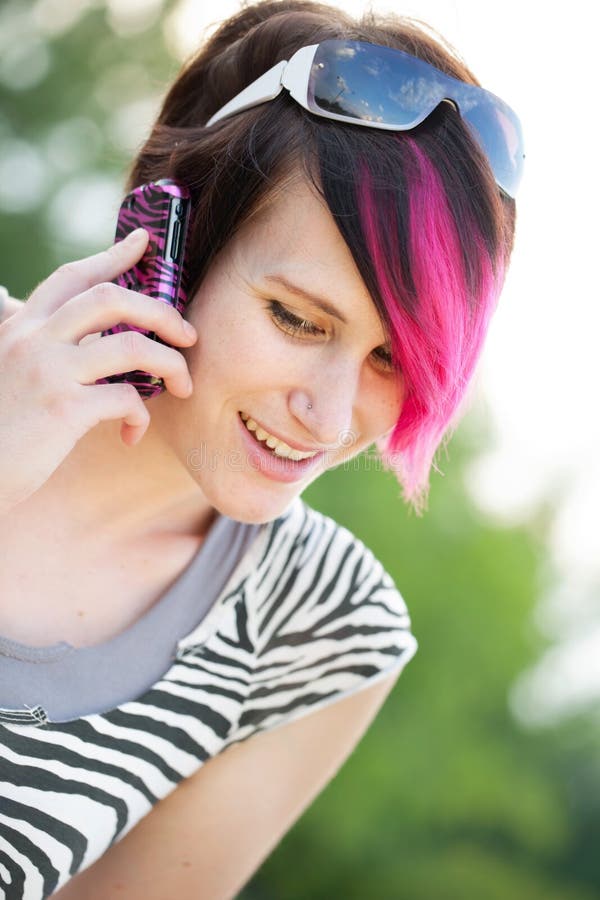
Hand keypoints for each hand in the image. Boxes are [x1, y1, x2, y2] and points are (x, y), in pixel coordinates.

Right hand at [0, 228, 196, 514]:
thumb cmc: (1, 428)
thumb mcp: (13, 372)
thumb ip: (45, 347)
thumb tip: (87, 337)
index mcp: (23, 326)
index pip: (73, 276)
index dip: (113, 256)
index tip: (144, 241)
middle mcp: (34, 339)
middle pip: (113, 298)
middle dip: (163, 312)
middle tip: (189, 335)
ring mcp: (49, 372)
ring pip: (134, 346)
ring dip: (171, 364)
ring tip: (182, 386)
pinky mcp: (63, 410)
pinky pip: (127, 398)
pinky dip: (141, 417)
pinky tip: (131, 434)